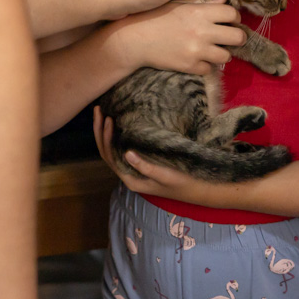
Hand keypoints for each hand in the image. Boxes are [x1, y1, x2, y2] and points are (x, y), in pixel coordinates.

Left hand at [92, 107, 232, 207]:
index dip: (105, 137)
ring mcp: (135, 169)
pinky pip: (124, 148)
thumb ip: (146, 167)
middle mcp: (129, 175)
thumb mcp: (166, 176)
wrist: (200, 190)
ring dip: (106, 132)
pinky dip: (118, 135)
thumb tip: (126, 152)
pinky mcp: (142, 163)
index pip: (110, 156)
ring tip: (103, 113)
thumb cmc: (185, 183)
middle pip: (107, 151)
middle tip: (99, 109)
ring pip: (113, 149)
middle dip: (100, 131)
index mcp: (131, 179)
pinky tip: (120, 123)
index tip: (110, 118)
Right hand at [106, 0, 247, 73]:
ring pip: (227, 56)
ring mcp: (197, 50)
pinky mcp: (190, 66)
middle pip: (238, 37)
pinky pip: (209, 69)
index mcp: (200, 11)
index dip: (234, 17)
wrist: (134, 39)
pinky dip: (205, 65)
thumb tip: (224, 1)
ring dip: (222, 53)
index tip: (231, 20)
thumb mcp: (178, 4)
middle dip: (237, 37)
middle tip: (231, 38)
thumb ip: (203, 3)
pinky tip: (198, 59)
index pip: (232, 13)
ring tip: (214, 50)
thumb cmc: (155, 16)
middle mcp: (202, 30)